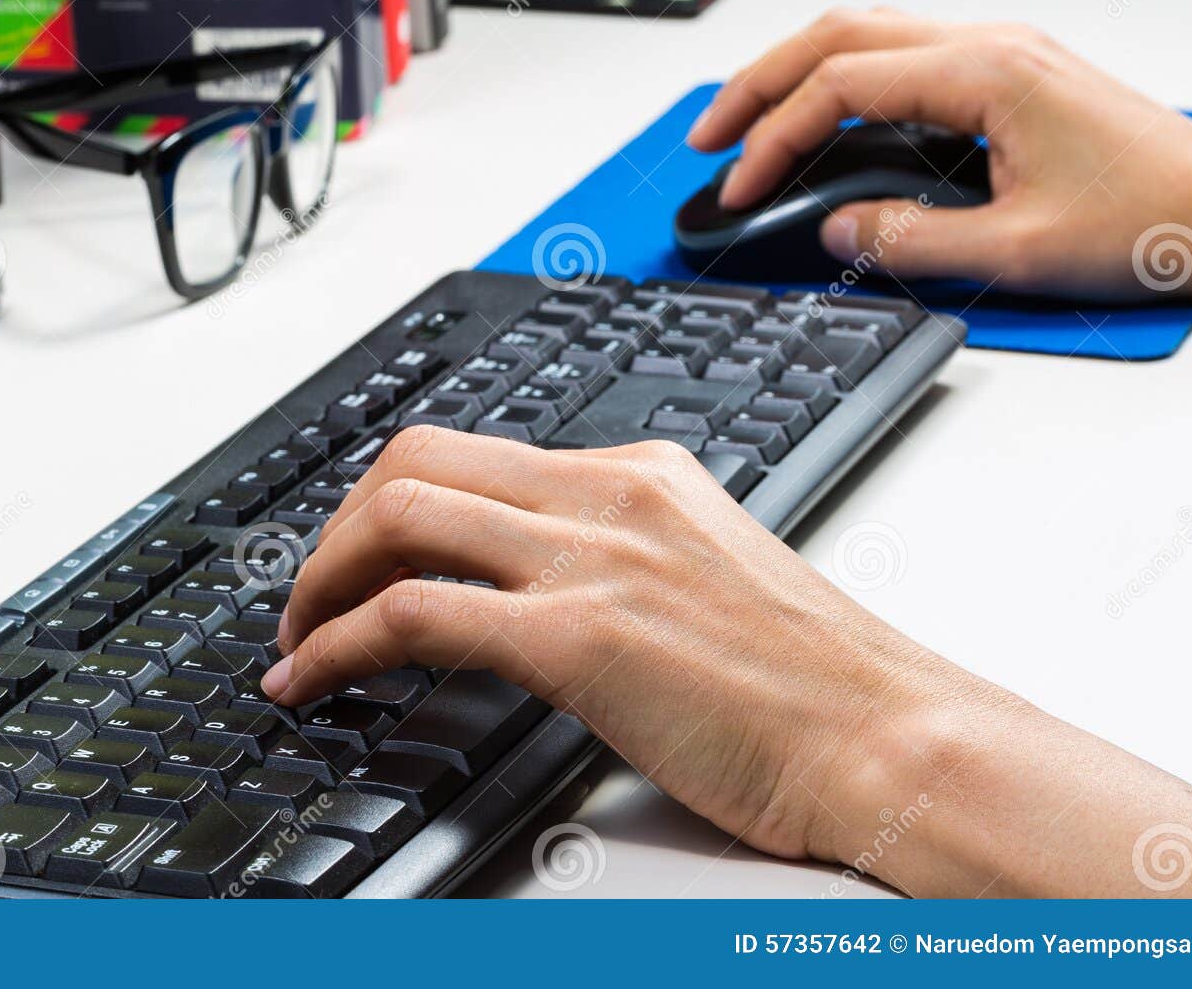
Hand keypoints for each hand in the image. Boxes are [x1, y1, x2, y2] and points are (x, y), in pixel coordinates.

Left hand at [267, 426, 1191, 896]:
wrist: (892, 738)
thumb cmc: (817, 684)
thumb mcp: (706, 582)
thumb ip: (620, 559)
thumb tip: (532, 588)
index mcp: (641, 475)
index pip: (476, 452)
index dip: (392, 500)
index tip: (361, 549)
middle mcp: (608, 496)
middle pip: (417, 461)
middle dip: (341, 525)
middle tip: (314, 590)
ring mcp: (592, 558)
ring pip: (400, 518)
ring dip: (323, 576)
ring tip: (299, 635)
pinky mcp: (578, 636)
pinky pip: (411, 614)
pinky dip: (337, 642)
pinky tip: (311, 678)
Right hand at [687, 8, 1191, 301]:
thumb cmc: (1153, 220)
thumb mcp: (1018, 253)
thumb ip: (912, 242)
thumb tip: (837, 231)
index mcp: (986, 73)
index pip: (840, 86)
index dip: (773, 139)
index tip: (738, 190)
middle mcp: (989, 46)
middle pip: (836, 36)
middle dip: (758, 84)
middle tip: (708, 138)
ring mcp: (999, 53)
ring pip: (865, 33)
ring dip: (795, 73)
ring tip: (747, 124)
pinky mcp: (1008, 75)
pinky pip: (900, 55)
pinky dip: (841, 81)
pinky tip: (823, 119)